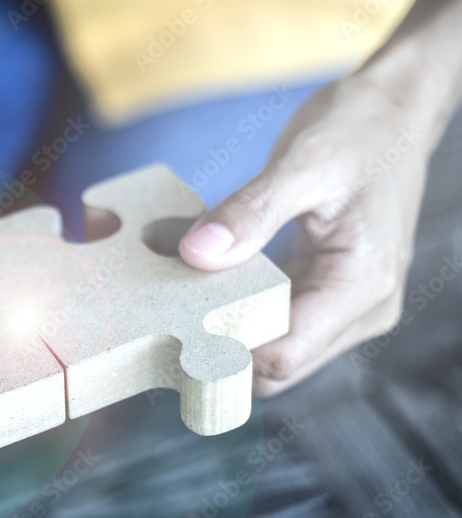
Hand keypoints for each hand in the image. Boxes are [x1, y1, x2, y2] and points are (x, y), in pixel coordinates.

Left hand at [179, 76, 432, 394]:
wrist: (393, 110)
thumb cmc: (358, 129)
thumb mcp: (302, 163)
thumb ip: (250, 212)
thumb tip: (196, 254)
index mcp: (363, 285)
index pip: (284, 355)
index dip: (226, 346)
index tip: (176, 317)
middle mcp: (362, 310)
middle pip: (276, 366)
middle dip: (221, 341)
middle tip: (167, 304)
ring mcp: (347, 308)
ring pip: (273, 350)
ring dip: (227, 326)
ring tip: (182, 286)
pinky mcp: (327, 294)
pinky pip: (276, 322)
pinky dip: (239, 307)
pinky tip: (206, 277)